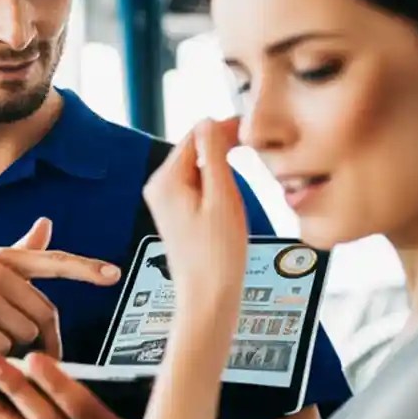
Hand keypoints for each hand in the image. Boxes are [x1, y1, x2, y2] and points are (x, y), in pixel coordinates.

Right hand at [0, 218, 120, 358]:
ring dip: (12, 346)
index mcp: (4, 258)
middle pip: (44, 313)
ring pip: (25, 332)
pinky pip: (2, 345)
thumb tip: (46, 223)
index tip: (114, 274)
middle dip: (40, 338)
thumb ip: (21, 251)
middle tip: (26, 348)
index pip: (54, 262)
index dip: (86, 269)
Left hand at [142, 119, 248, 337]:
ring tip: (248, 174)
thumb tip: (209, 121)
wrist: (207, 297)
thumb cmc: (217, 254)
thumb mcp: (222, 197)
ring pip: (198, 167)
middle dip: (224, 146)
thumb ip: (214, 155)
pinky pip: (198, 185)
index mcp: (166, 179)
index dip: (225, 128)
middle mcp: (159, 186)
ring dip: (222, 165)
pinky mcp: (176, 213)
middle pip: (195, 149)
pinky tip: (233, 197)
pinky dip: (217, 183)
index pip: (196, 134)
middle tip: (258, 149)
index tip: (254, 129)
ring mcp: (166, 200)